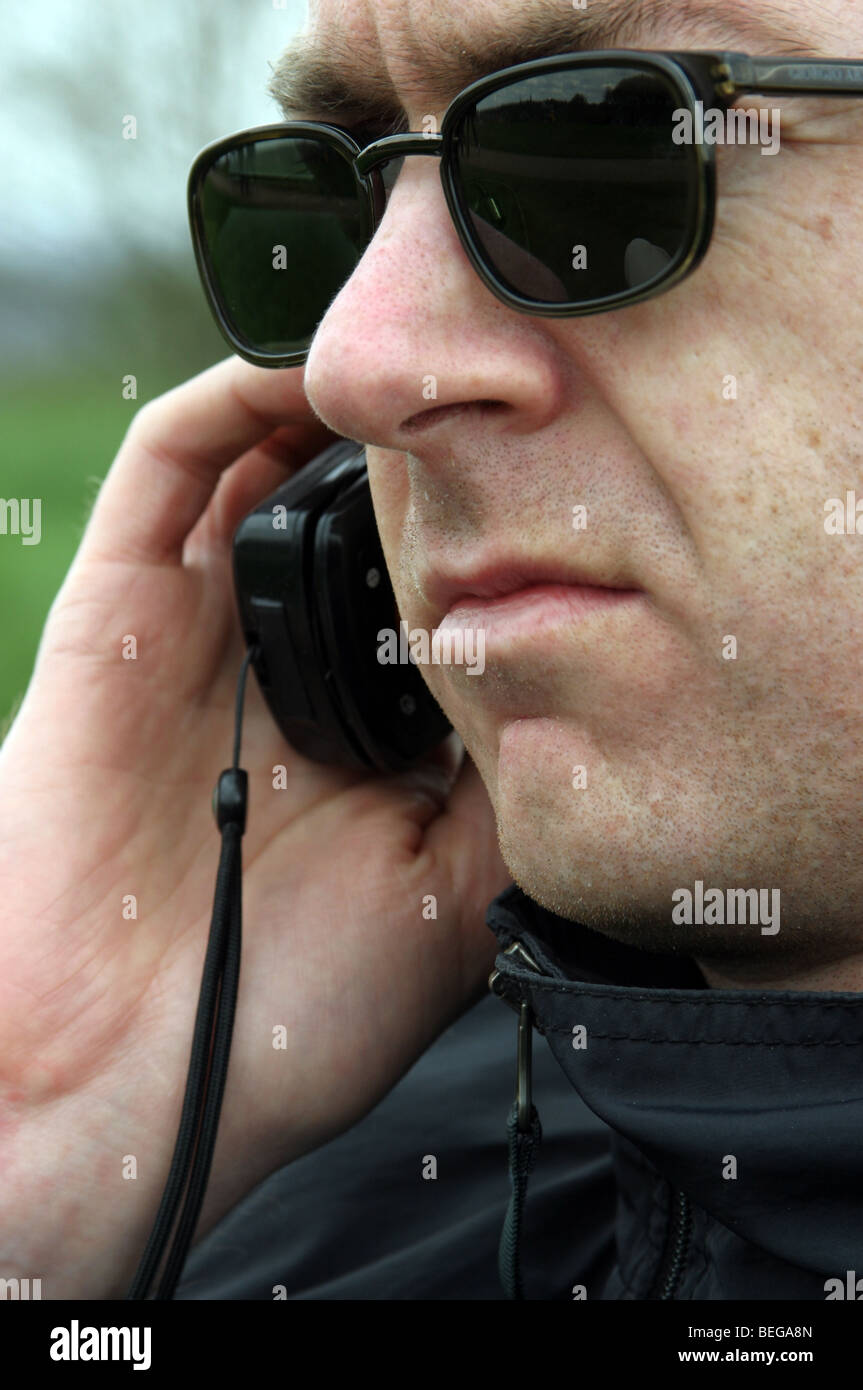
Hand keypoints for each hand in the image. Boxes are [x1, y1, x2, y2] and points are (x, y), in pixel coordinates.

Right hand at [0, 355, 509, 1297]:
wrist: (128, 1080)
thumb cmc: (288, 1010)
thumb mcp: (455, 891)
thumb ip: (508, 774)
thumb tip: (588, 678)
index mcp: (355, 720)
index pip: (427, 581)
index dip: (493, 520)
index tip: (573, 461)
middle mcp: (280, 659)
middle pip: (353, 507)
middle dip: (423, 442)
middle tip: (503, 375)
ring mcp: (197, 624)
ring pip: (264, 460)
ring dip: (339, 402)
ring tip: (421, 351)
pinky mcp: (118, 608)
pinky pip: (170, 466)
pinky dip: (233, 397)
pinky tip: (310, 370)